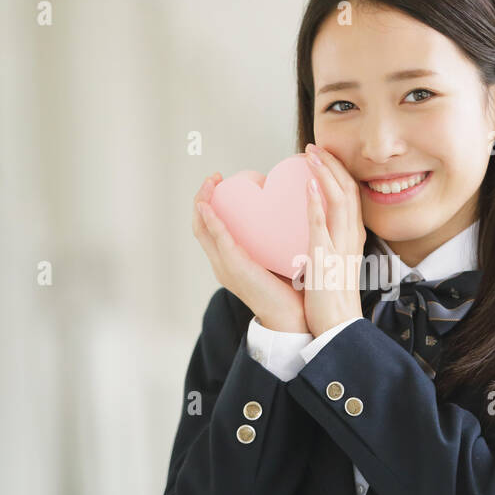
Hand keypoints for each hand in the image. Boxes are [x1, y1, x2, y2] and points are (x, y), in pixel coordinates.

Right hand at [193, 172, 308, 332]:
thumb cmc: (291, 291)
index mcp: (231, 262)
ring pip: (202, 231)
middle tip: (214, 178)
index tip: (221, 182)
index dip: (211, 204)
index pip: (211, 229)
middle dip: (201, 198)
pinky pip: (218, 240)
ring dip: (202, 203)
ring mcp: (226, 267)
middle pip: (200, 227)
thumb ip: (274, 241)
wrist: (294, 317)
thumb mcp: (277, 259)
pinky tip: (208, 205)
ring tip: (210, 183)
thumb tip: (286, 215)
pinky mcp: (235, 269)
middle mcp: (222, 264)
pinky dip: (211, 221)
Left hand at [301, 144, 365, 337]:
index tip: (323, 156)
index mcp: (352, 238)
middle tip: (314, 146)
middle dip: (332, 164)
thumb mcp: (335, 263)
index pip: (351, 196)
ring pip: (340, 201)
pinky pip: (322, 227)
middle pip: (349, 191)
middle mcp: (351, 238)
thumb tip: (317, 228)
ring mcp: (340, 248)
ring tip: (310, 155)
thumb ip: (329, 243)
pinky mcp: (327, 260)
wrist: (338, 326)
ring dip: (325, 174)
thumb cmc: (333, 300)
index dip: (338, 172)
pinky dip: (317, 205)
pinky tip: (309, 186)